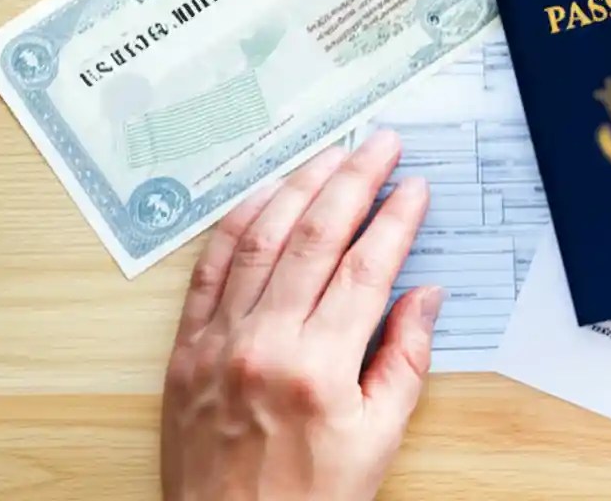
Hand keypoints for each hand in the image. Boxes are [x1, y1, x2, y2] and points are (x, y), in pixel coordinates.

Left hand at [160, 130, 440, 500]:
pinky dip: (237, 225)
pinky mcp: (185, 350)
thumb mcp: (379, 439)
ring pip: (261, 240)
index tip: (415, 189)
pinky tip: (264, 198)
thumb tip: (425, 298)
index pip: (368, 268)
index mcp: (319, 369)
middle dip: (355, 180)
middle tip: (381, 145)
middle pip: (316, 237)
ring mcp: (218, 342)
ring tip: (330, 155)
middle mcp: (264, 344)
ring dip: (300, 188)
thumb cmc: (309, 500)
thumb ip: (406, 360)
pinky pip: (209, 270)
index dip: (396, 220)